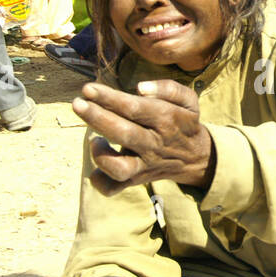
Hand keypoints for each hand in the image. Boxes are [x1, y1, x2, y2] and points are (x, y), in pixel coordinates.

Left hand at [73, 79, 214, 194]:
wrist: (197, 158)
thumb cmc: (183, 121)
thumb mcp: (188, 100)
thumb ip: (168, 88)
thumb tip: (140, 87)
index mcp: (166, 120)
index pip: (134, 108)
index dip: (109, 98)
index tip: (88, 89)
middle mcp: (155, 145)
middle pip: (124, 134)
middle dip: (97, 118)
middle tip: (77, 104)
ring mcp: (145, 165)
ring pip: (119, 167)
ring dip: (100, 155)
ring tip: (92, 139)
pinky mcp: (136, 180)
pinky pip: (113, 189)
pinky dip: (99, 181)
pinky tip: (97, 161)